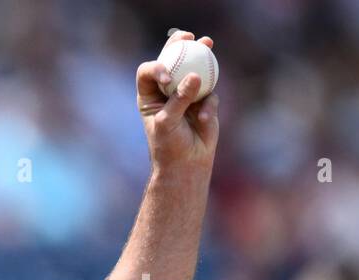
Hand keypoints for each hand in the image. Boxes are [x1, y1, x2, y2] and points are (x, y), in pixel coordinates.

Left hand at [136, 32, 219, 172]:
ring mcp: (186, 95)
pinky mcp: (204, 102)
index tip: (167, 75)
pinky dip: (209, 104)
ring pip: (194, 71)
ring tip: (207, 43)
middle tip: (188, 36)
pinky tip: (204, 119)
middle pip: (171, 62)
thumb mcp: (168, 123)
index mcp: (149, 96)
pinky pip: (210, 93)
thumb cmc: (169, 146)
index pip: (148, 72)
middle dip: (178, 45)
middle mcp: (166, 92)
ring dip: (202, 57)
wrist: (186, 164)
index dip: (156, 66)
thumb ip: (179, 99)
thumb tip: (195, 75)